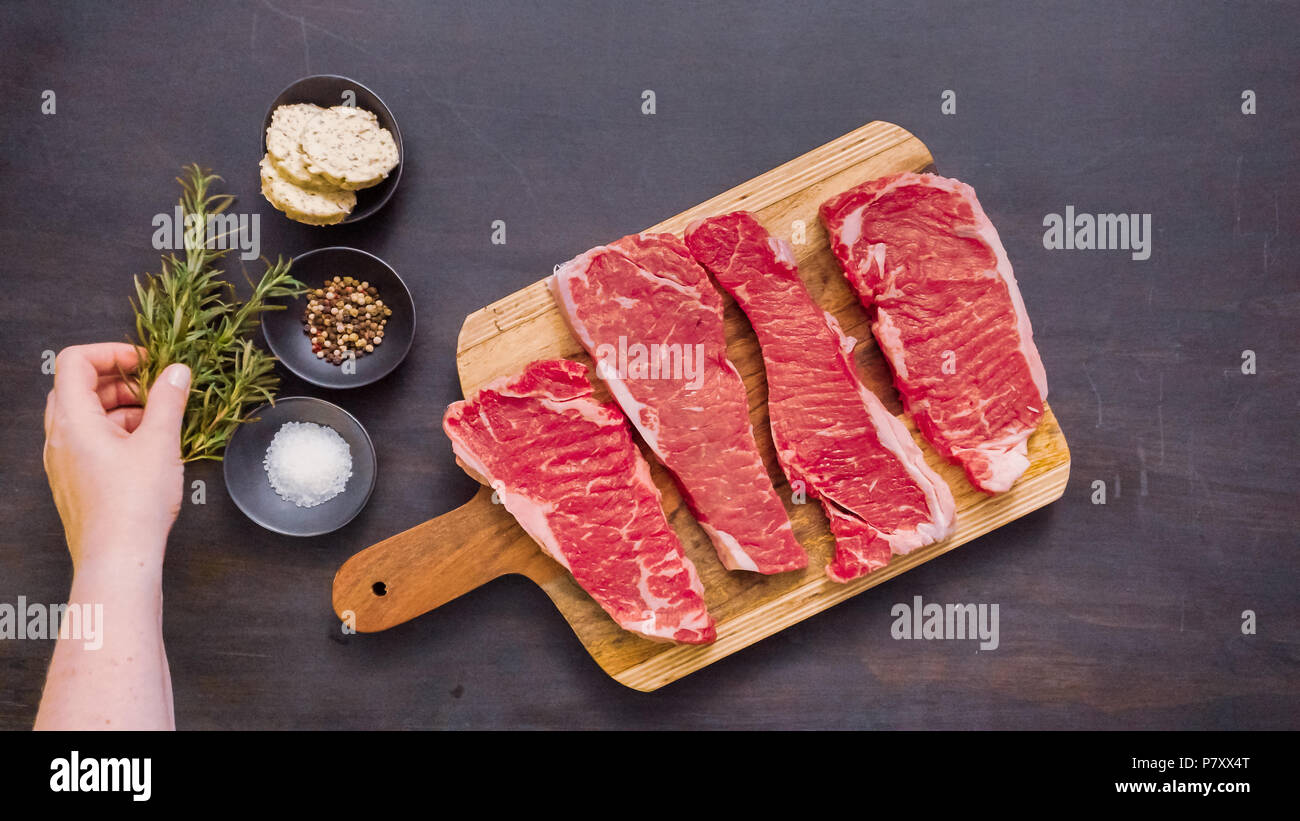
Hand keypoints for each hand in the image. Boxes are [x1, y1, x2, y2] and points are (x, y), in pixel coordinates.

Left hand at [42, 343, 190, 570]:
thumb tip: (176, 372)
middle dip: (118, 380)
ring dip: (119, 407)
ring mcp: (63, 461)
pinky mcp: (74, 481)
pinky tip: (146, 449)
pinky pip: (87, 442)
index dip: (111, 352)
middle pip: (77, 387)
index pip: (75, 362)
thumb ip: (168, 400)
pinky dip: (114, 433)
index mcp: (73, 421)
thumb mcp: (159, 443)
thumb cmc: (133, 505)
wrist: (118, 559)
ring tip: (156, 420)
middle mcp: (59, 438)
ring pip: (84, 416)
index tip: (145, 362)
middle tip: (154, 388)